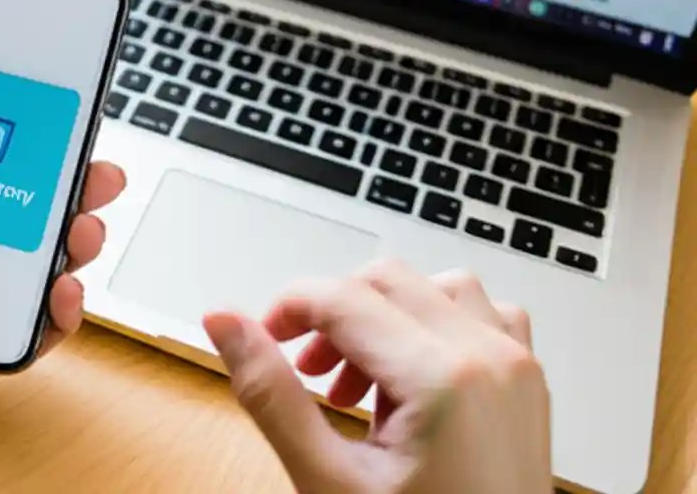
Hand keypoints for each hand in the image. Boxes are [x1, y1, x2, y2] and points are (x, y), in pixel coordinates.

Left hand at [0, 61, 126, 472]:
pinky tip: (63, 295)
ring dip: (74, 247)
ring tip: (85, 230)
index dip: (24, 145)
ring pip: (36, 273)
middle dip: (71, 192)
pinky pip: (25, 337)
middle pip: (24, 217)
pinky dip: (57, 318)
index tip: (56, 118)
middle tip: (97, 174)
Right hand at [204, 258, 550, 493]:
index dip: (287, 311)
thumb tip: (224, 323)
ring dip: (385, 317)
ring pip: (437, 287)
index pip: (342, 298)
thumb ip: (271, 394)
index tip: (262, 342)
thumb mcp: (328, 481)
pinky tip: (412, 376)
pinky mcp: (529, 386)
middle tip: (307, 372)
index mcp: (443, 379)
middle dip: (332, 316)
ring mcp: (518, 370)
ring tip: (360, 383)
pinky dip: (439, 325)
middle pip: (385, 280)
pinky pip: (486, 316)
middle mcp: (490, 359)